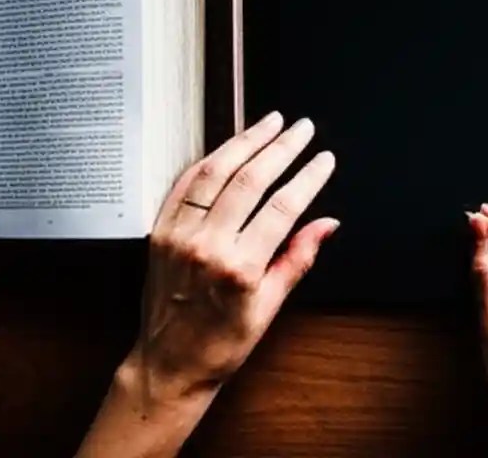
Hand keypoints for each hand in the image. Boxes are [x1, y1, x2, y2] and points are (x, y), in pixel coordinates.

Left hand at [78, 111, 338, 457]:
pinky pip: (185, 184)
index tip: (324, 159)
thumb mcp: (269, 308)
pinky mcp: (160, 231)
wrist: (168, 364)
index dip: (308, 177)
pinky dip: (209, 160)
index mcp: (241, 269)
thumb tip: (327, 223)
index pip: (283, 207)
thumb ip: (298, 258)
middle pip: (250, 180)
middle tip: (302, 128)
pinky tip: (229, 146)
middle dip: (281, 147)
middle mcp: (207, 246)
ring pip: (216, 172)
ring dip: (245, 142)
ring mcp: (179, 235)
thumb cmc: (220, 344)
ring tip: (270, 123)